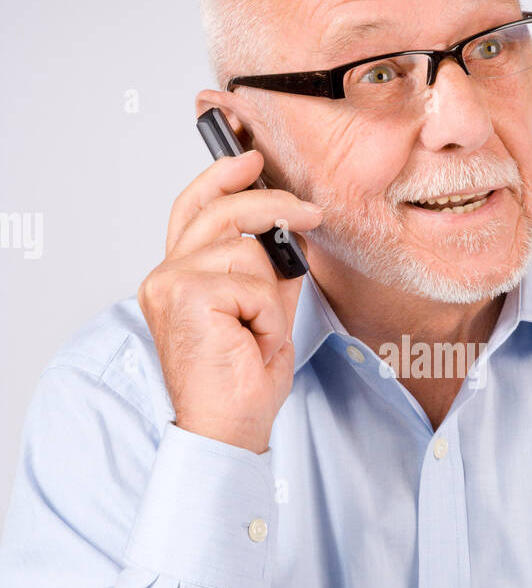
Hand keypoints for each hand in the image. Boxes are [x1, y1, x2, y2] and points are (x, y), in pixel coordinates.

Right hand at [137, 136, 323, 453]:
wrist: (228, 429)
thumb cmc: (240, 385)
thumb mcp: (266, 315)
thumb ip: (270, 273)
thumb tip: (291, 235)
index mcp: (177, 278)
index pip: (194, 209)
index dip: (220, 177)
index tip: (250, 158)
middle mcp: (164, 277)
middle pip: (221, 212)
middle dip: (272, 206)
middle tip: (310, 214)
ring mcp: (170, 284)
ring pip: (246, 251)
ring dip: (269, 297)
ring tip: (259, 335)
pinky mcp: (187, 295)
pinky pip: (252, 280)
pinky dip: (268, 315)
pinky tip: (253, 343)